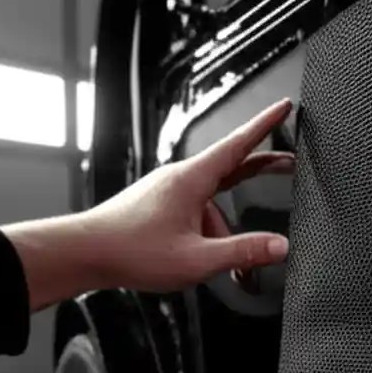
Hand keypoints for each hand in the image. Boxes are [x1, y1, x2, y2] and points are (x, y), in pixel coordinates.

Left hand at [4, 99, 294, 310]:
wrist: (84, 253)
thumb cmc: (131, 251)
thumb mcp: (197, 258)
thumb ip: (243, 252)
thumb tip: (278, 247)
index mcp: (192, 180)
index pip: (239, 145)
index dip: (265, 125)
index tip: (284, 107)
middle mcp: (180, 178)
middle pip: (231, 167)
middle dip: (261, 167)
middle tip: (287, 163)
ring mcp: (167, 190)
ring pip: (211, 203)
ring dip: (224, 231)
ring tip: (225, 265)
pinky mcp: (158, 205)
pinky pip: (194, 213)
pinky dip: (206, 234)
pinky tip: (202, 259)